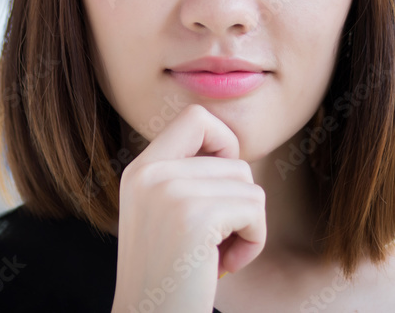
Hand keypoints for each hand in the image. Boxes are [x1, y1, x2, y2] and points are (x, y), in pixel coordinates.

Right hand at [110, 103, 266, 312]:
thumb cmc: (169, 276)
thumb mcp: (162, 213)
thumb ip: (185, 177)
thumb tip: (232, 145)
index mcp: (139, 170)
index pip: (196, 118)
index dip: (223, 144)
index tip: (218, 186)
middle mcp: (149, 173)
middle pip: (233, 158)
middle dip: (239, 200)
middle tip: (217, 237)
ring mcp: (169, 192)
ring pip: (248, 184)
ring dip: (247, 225)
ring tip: (217, 255)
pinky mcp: (195, 217)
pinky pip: (254, 209)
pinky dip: (252, 241)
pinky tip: (225, 265)